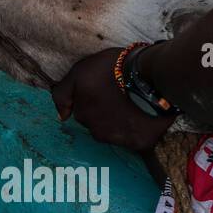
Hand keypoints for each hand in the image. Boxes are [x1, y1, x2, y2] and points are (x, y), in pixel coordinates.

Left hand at [51, 48, 173, 152]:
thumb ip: (63, 94)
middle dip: (104, 114)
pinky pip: (135, 139)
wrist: (150, 74)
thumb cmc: (114, 68)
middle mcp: (97, 131)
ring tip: (132, 105)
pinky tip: (144, 115)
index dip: (93, 98)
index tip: (104, 89)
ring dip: (120, 122)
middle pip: (97, 125)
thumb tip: (61, 117)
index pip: (82, 112)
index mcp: (83, 114)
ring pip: (115, 134)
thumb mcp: (80, 72)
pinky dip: (137, 130)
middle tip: (118, 96)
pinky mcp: (140, 144)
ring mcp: (119, 139)